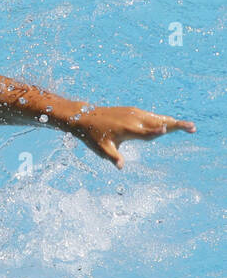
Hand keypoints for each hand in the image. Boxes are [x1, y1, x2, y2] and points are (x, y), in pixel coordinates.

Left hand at [70, 105, 194, 167]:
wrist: (84, 116)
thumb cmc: (93, 135)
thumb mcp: (101, 148)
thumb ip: (113, 157)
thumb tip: (121, 167)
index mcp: (127, 129)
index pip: (146, 132)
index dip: (156, 131)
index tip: (167, 129)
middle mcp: (133, 119)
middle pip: (158, 122)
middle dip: (176, 125)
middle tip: (193, 128)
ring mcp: (134, 113)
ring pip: (157, 117)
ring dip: (172, 121)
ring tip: (188, 126)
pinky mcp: (133, 110)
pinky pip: (151, 115)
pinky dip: (163, 118)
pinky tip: (171, 123)